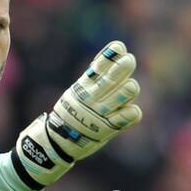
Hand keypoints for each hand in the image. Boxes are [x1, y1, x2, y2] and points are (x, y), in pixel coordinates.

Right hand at [10, 40, 142, 188]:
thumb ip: (94, 75)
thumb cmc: (72, 113)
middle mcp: (93, 98)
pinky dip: (132, 113)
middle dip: (123, 67)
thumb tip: (115, 51)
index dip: (110, 55)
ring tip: (131, 87)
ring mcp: (101, 113)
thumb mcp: (76, 91)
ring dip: (128, 90)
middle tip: (129, 61)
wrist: (58, 142)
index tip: (119, 48)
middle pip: (112, 78)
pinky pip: (127, 117)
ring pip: (123, 95)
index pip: (99, 66)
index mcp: (83, 87)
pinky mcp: (109, 128)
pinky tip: (132, 110)